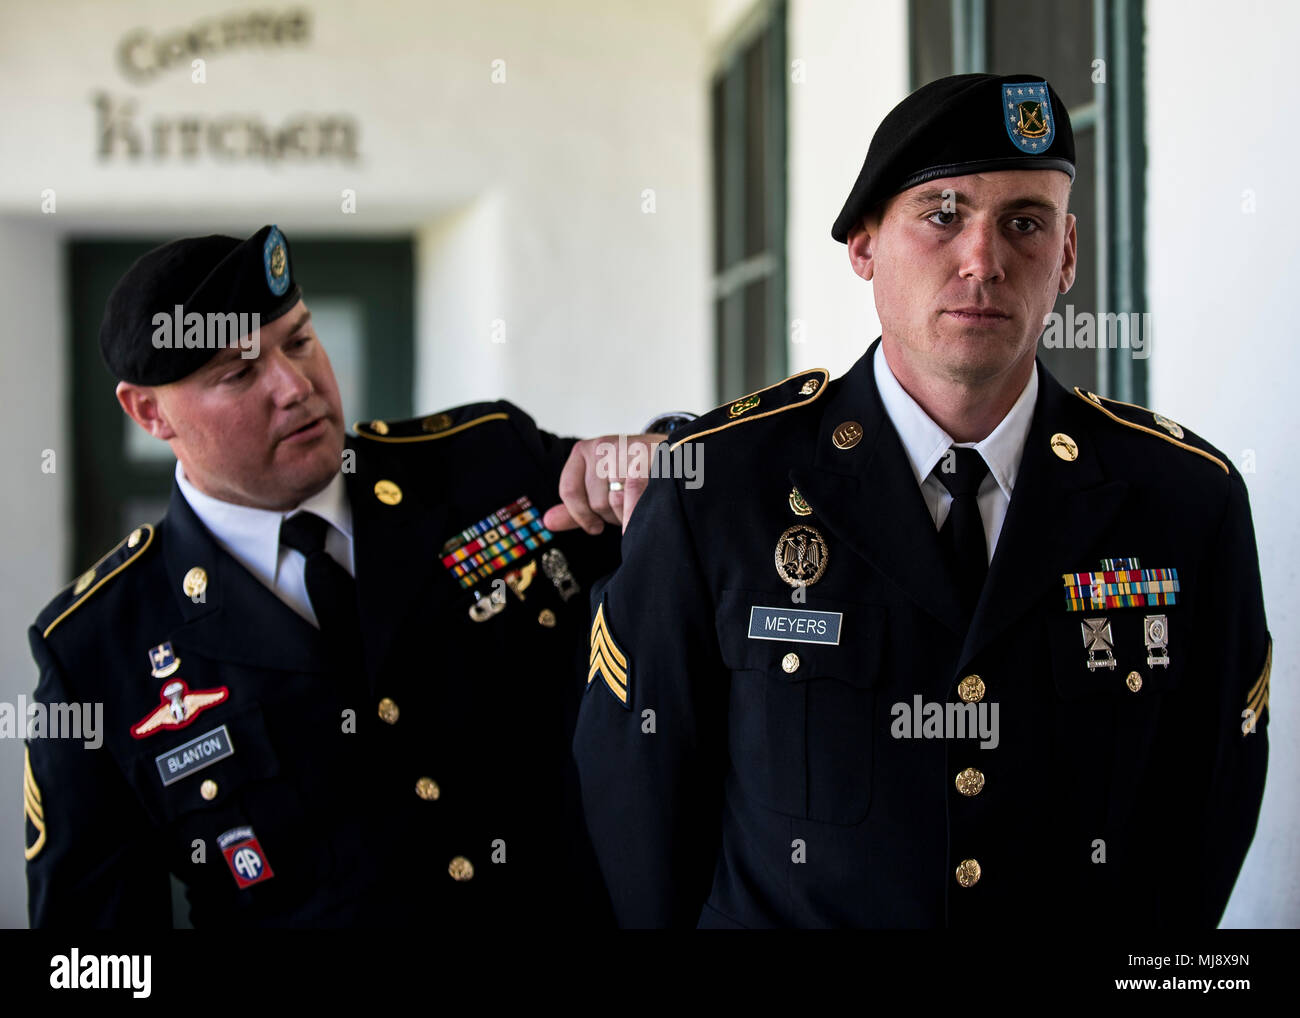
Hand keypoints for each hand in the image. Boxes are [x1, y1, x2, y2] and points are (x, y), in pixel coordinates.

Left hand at [543, 433, 665, 534]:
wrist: (679, 455)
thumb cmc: (637, 476)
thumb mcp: (602, 490)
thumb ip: (576, 508)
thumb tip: (547, 522)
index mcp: (585, 450)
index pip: (569, 490)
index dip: (580, 515)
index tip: (594, 528)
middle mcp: (602, 446)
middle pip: (596, 501)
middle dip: (613, 514)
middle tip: (630, 506)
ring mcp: (624, 449)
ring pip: (616, 501)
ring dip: (630, 513)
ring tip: (644, 501)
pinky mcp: (646, 457)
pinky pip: (633, 495)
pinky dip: (635, 513)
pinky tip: (642, 517)